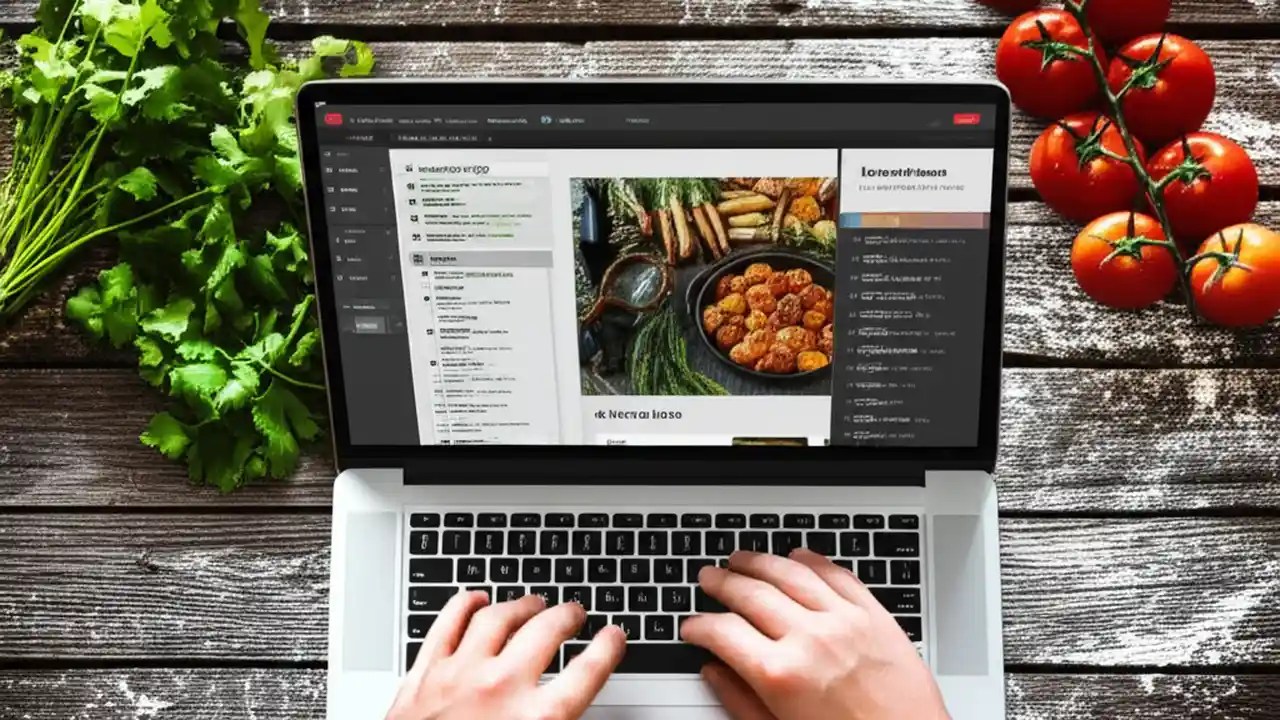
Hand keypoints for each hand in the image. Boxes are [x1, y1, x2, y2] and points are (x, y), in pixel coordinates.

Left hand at [387, 592, 625, 719]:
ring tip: (533, 603)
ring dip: (521, 605)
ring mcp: (459, 676)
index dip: (607, 649)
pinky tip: (477, 599)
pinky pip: (447, 624)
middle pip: (546, 632)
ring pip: (497, 618)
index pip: (586, 673)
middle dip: (567, 616)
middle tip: (575, 614)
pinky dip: (464, 605)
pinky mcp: (424, 674)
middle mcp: (500, 690)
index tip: (613, 637)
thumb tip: (567, 710)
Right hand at [681, 549, 948, 719]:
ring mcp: (845, 623)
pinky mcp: (876, 617)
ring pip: (791, 573)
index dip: (699, 625)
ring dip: (760, 561)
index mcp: (781, 675)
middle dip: (722, 583)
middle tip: (709, 578)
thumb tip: (715, 673)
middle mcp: (811, 640)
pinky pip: (838, 575)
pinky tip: (798, 556)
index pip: (722, 632)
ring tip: (741, 559)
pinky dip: (813, 560)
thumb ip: (741, 702)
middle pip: (751, 593)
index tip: (692, 626)